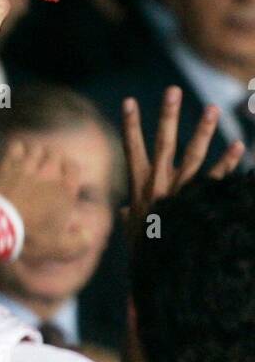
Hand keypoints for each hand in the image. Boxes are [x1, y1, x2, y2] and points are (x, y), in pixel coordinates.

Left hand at [0, 140, 85, 262]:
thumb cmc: (31, 237)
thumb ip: (79, 242)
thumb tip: (88, 234)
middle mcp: (49, 173)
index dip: (69, 171)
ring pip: (37, 149)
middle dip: (52, 161)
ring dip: (36, 155)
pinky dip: (19, 150)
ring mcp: (28, 166)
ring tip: (32, 164)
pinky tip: (16, 158)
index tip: (63, 178)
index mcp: (65, 190)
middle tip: (46, 172)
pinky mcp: (8, 164)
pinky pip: (17, 147)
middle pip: (56, 154)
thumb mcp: (59, 248)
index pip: (74, 168)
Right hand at [122, 86, 243, 246]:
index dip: (130, 124)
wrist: (162, 270)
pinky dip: (228, 162)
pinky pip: (217, 179)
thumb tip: (122, 211)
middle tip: (173, 90)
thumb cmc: (146, 250)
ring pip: (193, 155)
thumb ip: (127, 217)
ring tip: (212, 109)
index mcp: (140, 187)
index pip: (131, 148)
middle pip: (163, 142)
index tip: (129, 101)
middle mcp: (159, 184)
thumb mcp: (132, 232)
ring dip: (204, 130)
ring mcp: (181, 191)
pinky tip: (238, 146)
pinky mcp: (199, 203)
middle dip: (168, 115)